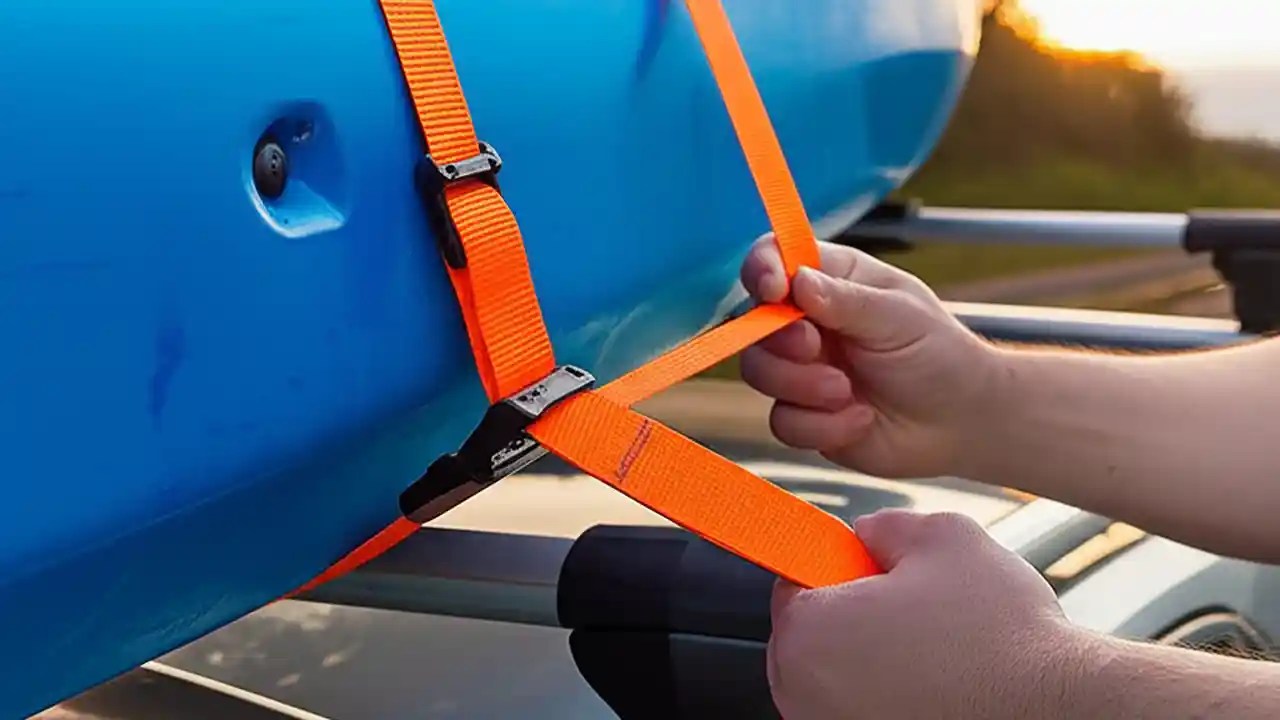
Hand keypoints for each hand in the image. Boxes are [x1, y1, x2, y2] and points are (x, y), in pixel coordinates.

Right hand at [740, 239, 1003, 478]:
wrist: (960, 422)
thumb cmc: (938, 355)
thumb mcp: (898, 316)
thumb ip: (846, 300)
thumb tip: (796, 280)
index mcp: (830, 281)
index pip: (773, 258)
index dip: (762, 269)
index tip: (774, 290)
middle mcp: (806, 323)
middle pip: (753, 323)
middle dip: (782, 341)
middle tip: (816, 349)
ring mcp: (801, 370)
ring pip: (759, 372)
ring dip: (801, 385)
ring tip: (846, 392)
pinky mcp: (805, 416)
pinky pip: (782, 422)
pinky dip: (822, 425)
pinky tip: (860, 419)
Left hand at [767, 510, 1092, 719]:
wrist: (1060, 711)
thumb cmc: (1003, 637)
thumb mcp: (944, 537)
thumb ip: (886, 526)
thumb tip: (867, 533)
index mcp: (807, 634)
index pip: (792, 584)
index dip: (835, 569)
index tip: (864, 571)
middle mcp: (804, 697)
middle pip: (809, 639)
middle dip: (851, 618)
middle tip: (910, 610)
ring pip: (838, 682)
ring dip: (873, 663)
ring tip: (935, 651)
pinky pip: (865, 711)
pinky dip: (893, 700)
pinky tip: (940, 687)